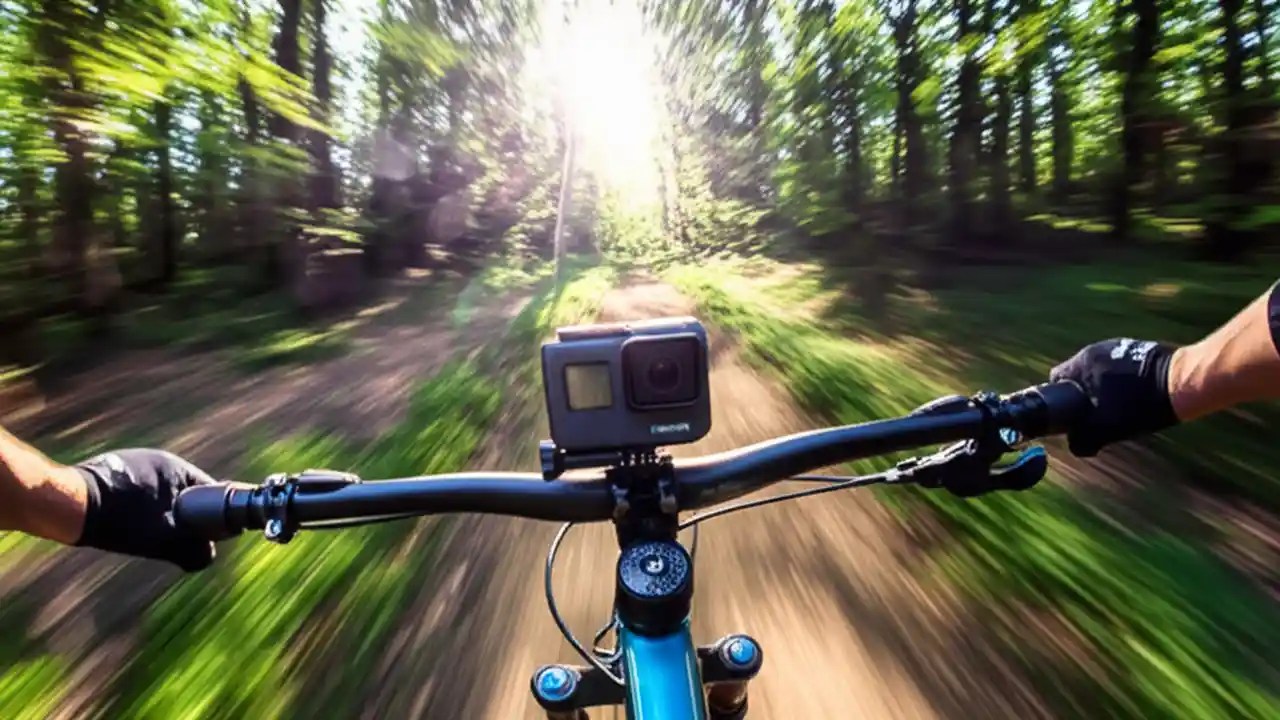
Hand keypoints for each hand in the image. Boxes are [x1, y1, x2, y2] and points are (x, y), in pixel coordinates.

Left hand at [75, 449, 216, 571]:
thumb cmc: (119, 519)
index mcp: (173, 466)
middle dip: (186, 516)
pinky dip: (140, 512)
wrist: (64, 506)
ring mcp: (130, 464)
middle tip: (180, 540)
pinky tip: (129, 528)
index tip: (210, 535)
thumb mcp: (164, 541)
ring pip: (159, 496)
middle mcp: (154, 459)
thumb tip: (207, 558)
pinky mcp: (110, 473)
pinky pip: (138, 495)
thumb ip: (194, 550)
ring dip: (161, 516)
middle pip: (184, 493)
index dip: (214, 513)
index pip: (209, 490)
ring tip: (152, 538)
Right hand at [1049, 338, 1179, 456]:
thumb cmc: (1141, 404)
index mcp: (1083, 362)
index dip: (1056, 398)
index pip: (1055, 378)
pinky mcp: (1140, 348)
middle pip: (1079, 375)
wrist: (1184, 382)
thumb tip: (1075, 446)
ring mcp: (1120, 345)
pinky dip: (1123, 382)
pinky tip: (1137, 397)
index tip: (1068, 414)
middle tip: (1095, 415)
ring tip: (1119, 408)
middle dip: (1083, 395)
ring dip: (1103, 388)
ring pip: (1100, 371)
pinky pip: (1121, 367)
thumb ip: (1083, 440)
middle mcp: (1097, 348)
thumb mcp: (1106, 429)